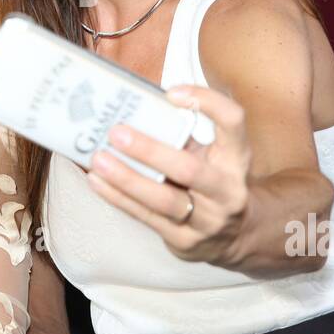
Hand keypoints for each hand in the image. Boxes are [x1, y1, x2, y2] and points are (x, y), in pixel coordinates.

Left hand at [86, 85, 253, 269]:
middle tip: (117, 133)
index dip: (207, 102)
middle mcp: (227, 190)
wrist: (235, 235)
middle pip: (189, 169)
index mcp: (236, 157)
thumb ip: (182, 134)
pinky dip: (118, 197)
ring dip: (127, 179)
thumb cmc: (212, 181)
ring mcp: (207, 220)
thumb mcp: (210, 155)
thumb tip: (131, 107)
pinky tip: (98, 181)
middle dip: (150, 151)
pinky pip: (146, 217)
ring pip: (163, 200)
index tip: (172, 92)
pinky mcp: (185, 241)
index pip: (233, 122)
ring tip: (99, 159)